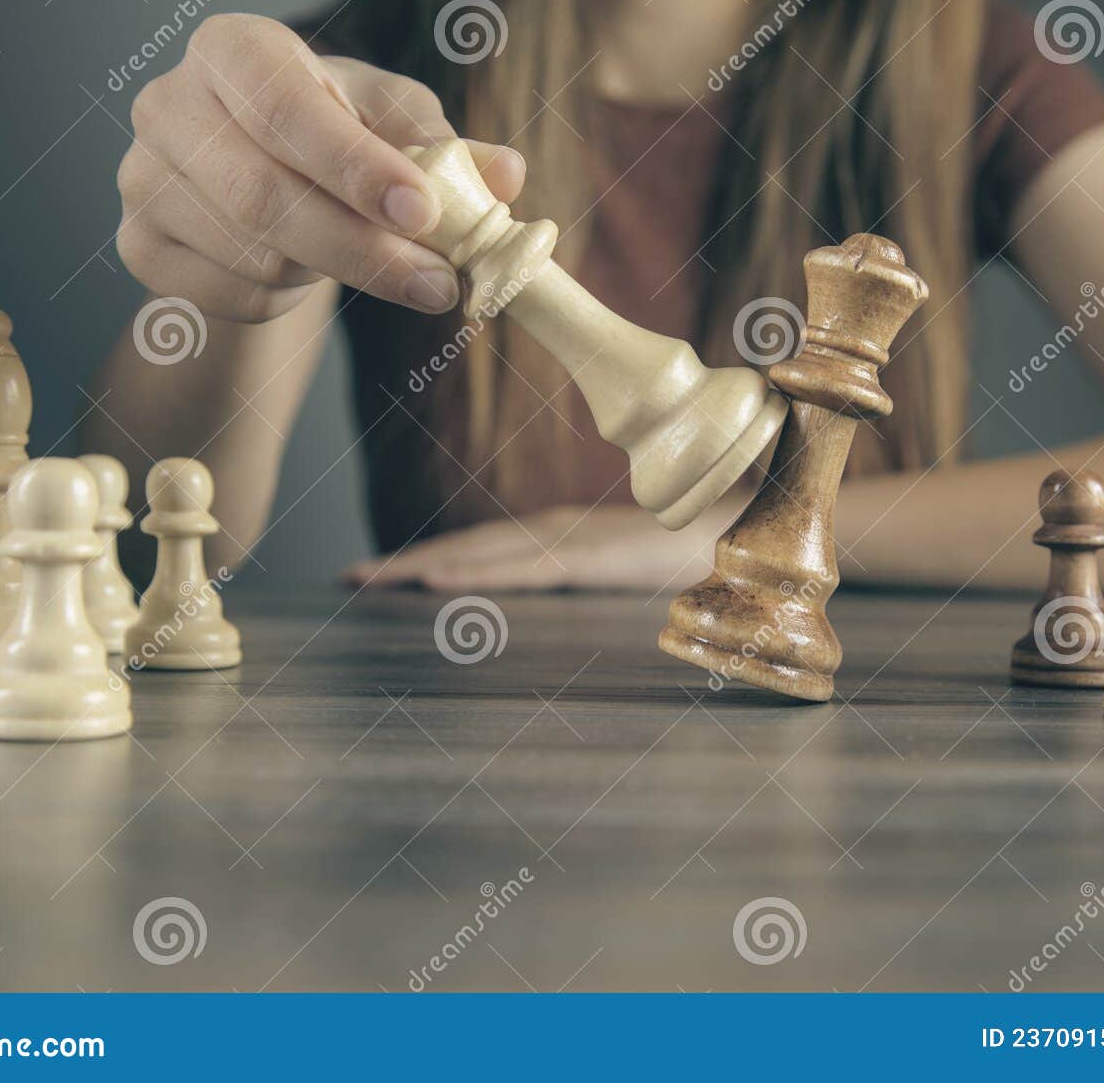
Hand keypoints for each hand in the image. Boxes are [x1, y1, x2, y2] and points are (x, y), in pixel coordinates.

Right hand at [115, 13, 523, 321]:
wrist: (264, 186)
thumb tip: (504, 176)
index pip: (284, 106)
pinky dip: (287, 299)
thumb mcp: (396, 126)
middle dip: (365, 250)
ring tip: (369, 258)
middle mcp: (168, 103)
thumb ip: (446, 149)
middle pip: (265, 196)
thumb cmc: (337, 137)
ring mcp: (141, 177)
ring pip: (253, 254)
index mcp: (233, 49)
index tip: (423, 212)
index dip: (355, 165)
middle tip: (441, 286)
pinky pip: (231, 295)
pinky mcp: (137, 245)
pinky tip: (303, 270)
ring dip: (333, 275)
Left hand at [342, 504, 738, 592]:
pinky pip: (524, 569)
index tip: (376, 571)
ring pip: (482, 556)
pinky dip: (477, 575)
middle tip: (343, 577)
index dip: (427, 557)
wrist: (759, 520)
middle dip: (403, 564)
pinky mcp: (596, 555)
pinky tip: (435, 584)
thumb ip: (604, 567)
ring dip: (422, 567)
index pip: (482, 548)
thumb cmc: (706, 542)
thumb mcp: (639, 563)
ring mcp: (575, 540)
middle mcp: (559, 531)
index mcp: (565, 534)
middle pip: (467, 549)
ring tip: (367, 579)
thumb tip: (581, 579)